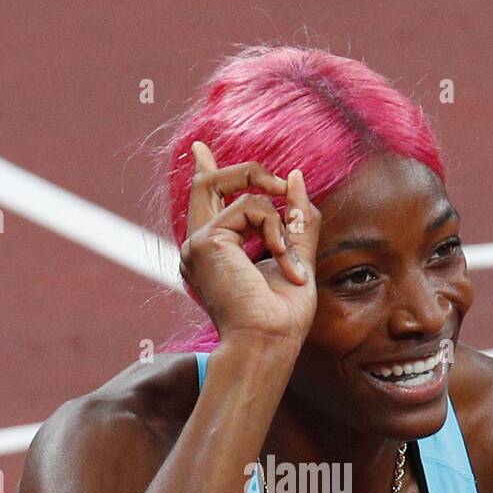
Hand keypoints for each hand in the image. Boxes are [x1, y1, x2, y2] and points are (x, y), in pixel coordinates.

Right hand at [178, 140, 320, 353]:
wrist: (268, 342)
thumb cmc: (281, 318)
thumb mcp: (295, 260)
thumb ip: (295, 220)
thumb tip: (295, 177)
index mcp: (214, 255)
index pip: (204, 204)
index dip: (204, 171)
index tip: (200, 150)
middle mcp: (198, 248)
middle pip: (208, 184)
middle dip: (248, 173)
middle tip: (279, 184)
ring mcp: (197, 244)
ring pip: (242, 193)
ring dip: (280, 221)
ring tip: (289, 258)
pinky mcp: (206, 241)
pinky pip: (252, 207)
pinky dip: (277, 230)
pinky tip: (282, 261)